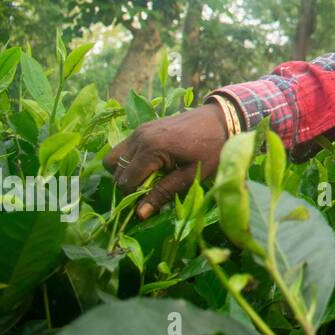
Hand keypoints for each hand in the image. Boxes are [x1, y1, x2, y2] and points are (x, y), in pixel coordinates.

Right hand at [102, 104, 230, 220]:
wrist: (221, 120)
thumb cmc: (212, 149)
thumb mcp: (192, 176)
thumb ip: (164, 193)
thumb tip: (139, 214)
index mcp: (151, 149)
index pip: (126, 182)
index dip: (134, 197)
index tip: (150, 201)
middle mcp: (139, 137)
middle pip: (116, 171)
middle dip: (129, 185)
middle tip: (151, 189)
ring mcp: (139, 130)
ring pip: (113, 159)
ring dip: (125, 172)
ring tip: (148, 177)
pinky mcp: (142, 128)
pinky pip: (123, 149)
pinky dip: (130, 160)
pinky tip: (151, 165)